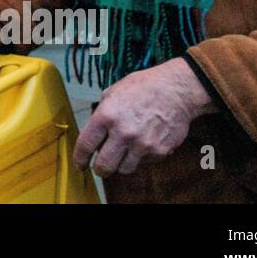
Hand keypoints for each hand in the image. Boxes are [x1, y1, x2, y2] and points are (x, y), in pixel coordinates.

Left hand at [72, 57, 215, 177]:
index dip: (80, 158)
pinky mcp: (159, 151)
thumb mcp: (113, 92)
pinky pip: (144, 163)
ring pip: (124, 169)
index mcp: (107, 115)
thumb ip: (101, 113)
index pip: (86, 145)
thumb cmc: (143, 87)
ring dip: (121, 165)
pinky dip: (140, 158)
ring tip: (123, 154)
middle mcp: (123, 132)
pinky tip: (143, 144)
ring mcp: (142, 144)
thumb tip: (93, 132)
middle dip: (100, 169)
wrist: (176, 90)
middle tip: (101, 168)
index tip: (80, 164)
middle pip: (104, 166)